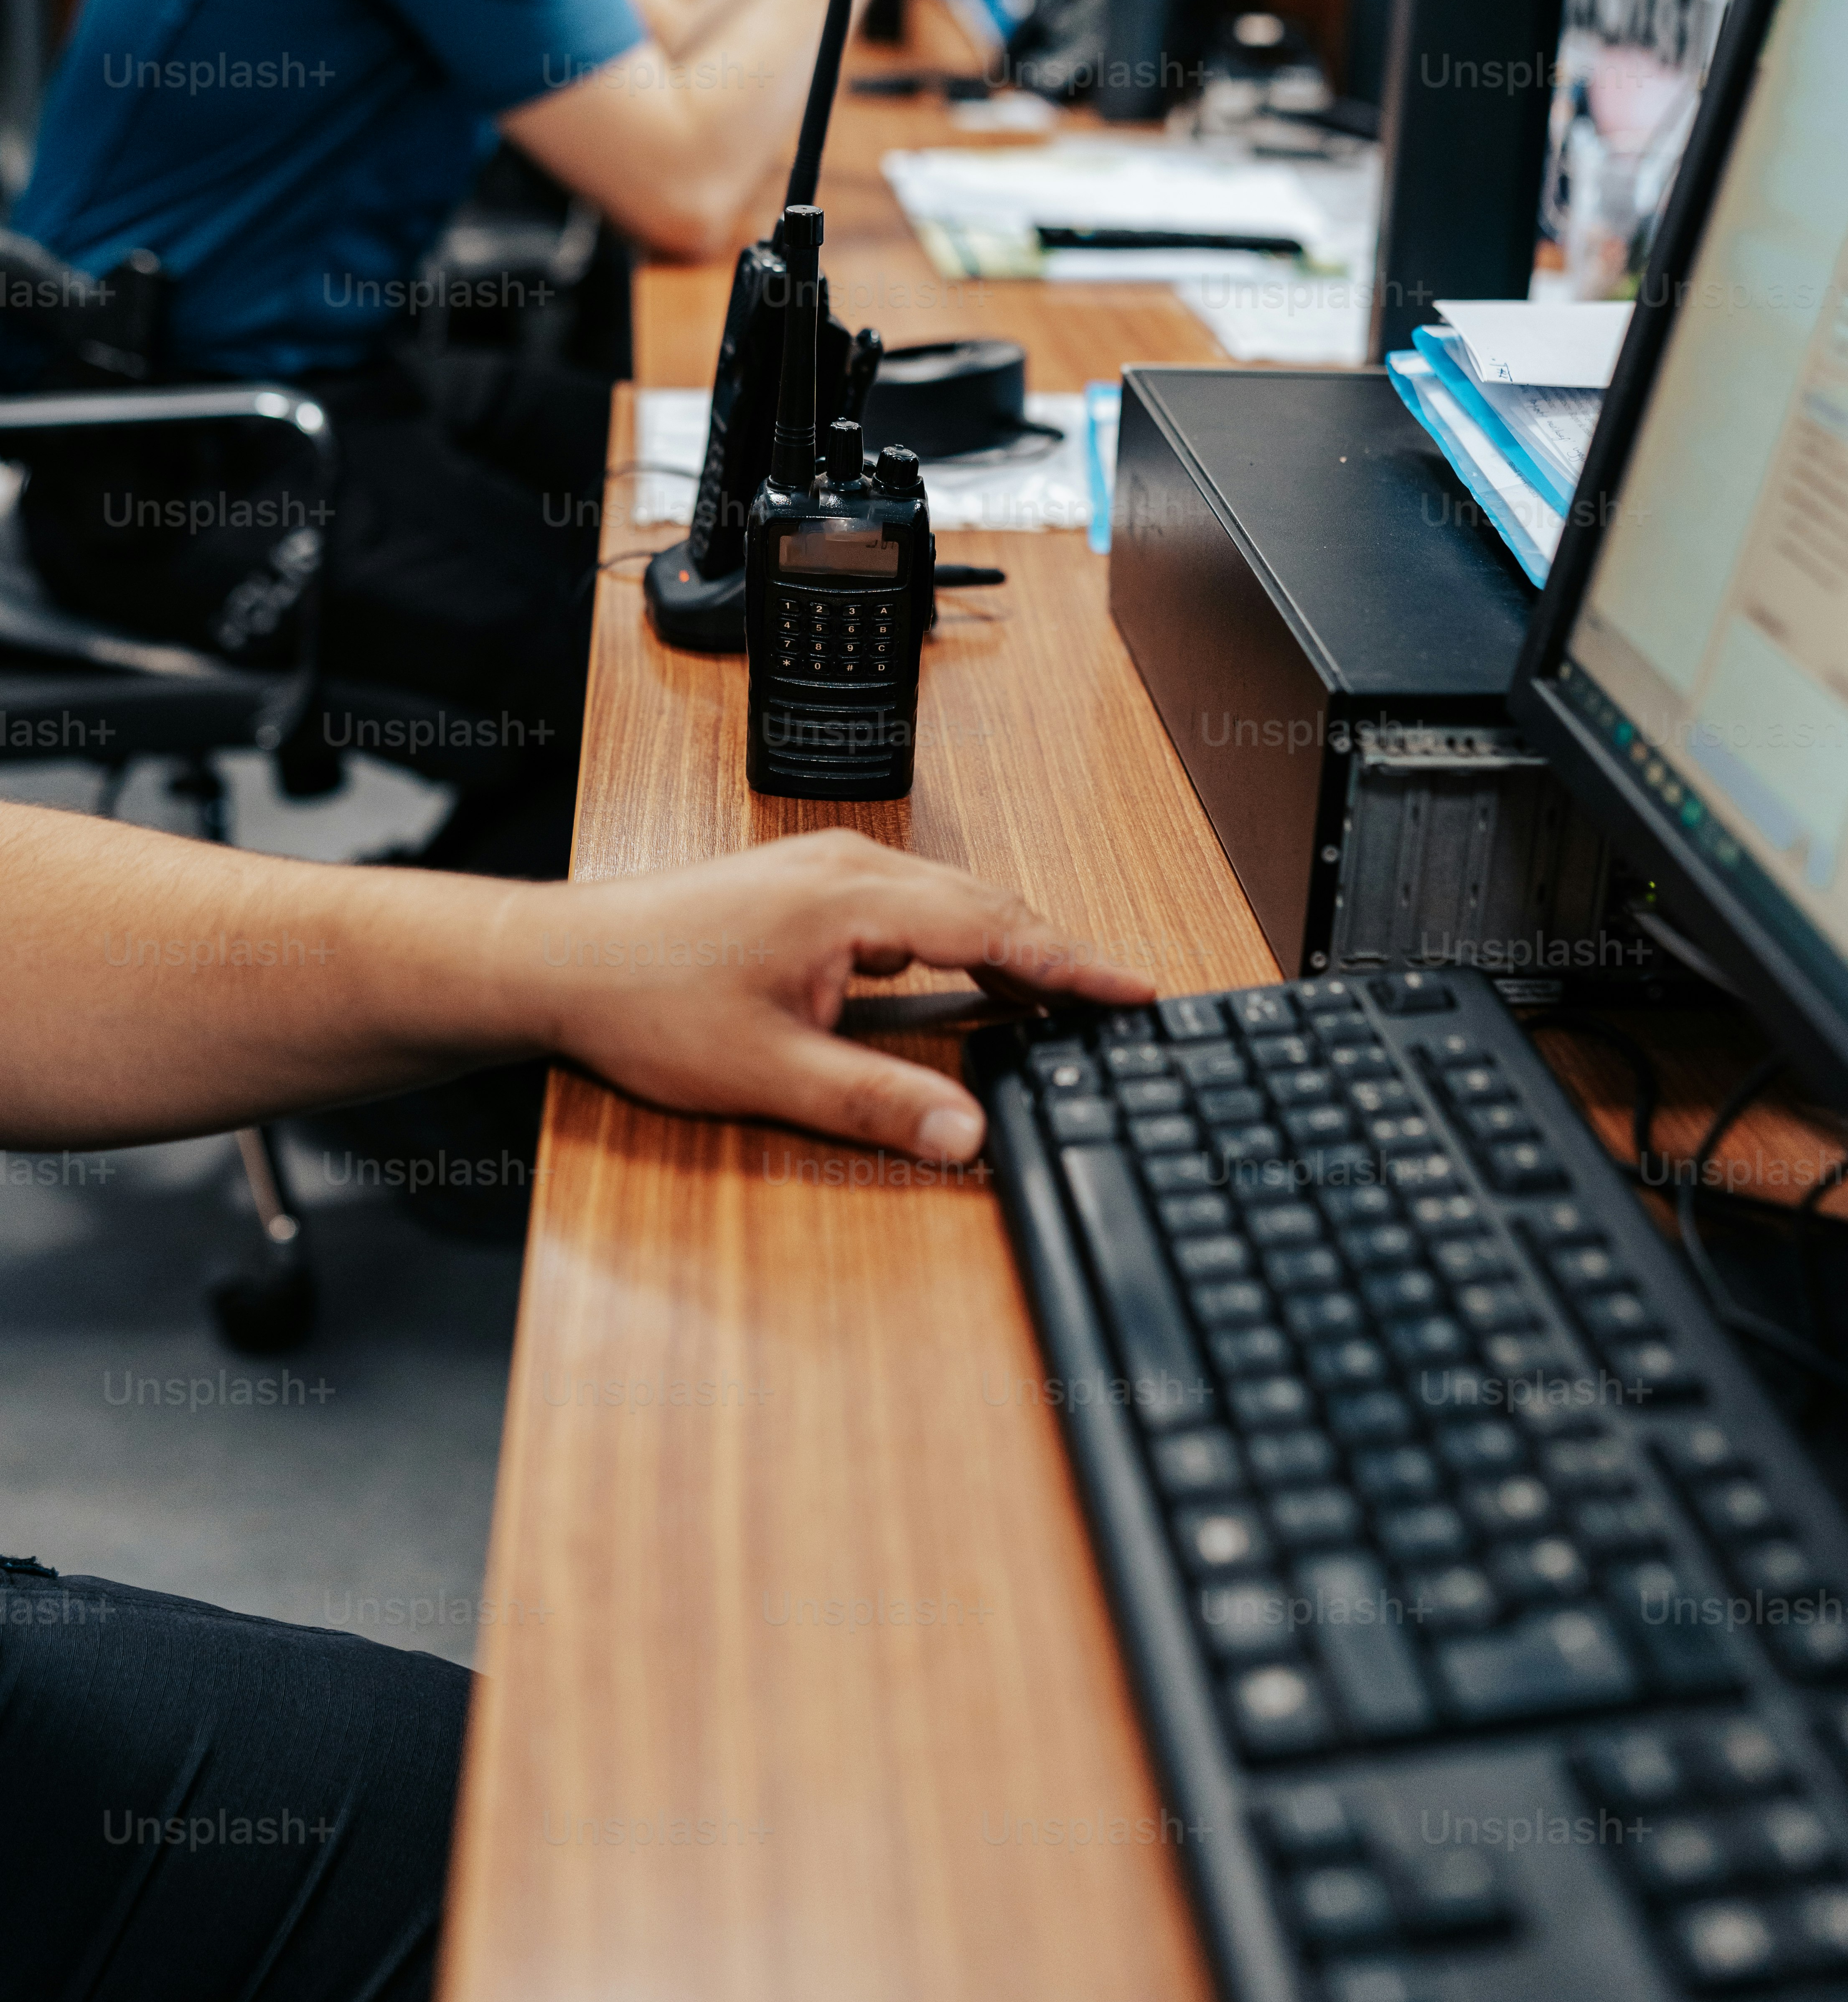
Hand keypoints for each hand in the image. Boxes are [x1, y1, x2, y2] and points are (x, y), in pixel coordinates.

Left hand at [522, 830, 1149, 1164]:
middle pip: (983, 904)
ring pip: (948, 900)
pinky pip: (910, 903)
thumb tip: (963, 1135)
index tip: (1134, 989)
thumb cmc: (644, 1003)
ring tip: (1060, 994)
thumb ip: (875, 1104)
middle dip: (1055, 954)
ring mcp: (823, 869)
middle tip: (1117, 1001)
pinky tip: (968, 973)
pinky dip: (957, 936)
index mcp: (850, 899)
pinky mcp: (805, 885)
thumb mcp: (767, 1073)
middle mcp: (846, 866)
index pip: (995, 928)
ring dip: (1005, 944)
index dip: (1072, 965)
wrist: (559, 961)